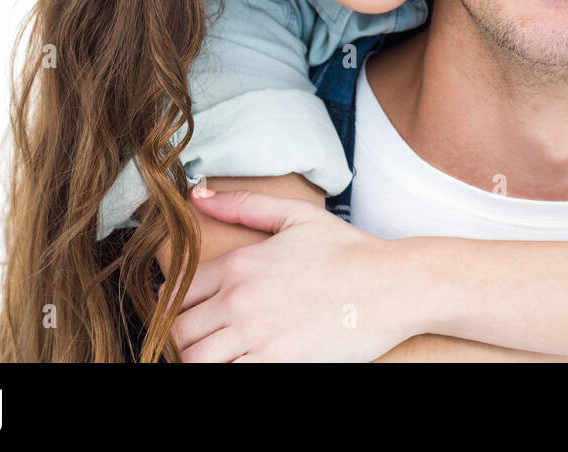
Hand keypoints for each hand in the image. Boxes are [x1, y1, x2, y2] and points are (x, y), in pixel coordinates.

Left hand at [165, 187, 418, 361]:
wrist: (393, 286)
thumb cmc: (349, 251)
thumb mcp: (296, 216)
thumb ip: (242, 205)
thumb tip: (197, 193)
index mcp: (239, 264)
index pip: (175, 292)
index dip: (176, 305)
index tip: (191, 310)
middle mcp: (239, 301)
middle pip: (177, 331)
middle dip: (185, 335)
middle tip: (205, 335)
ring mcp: (255, 336)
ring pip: (194, 359)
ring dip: (200, 357)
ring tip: (220, 352)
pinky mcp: (276, 364)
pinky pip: (226, 375)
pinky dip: (225, 370)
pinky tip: (241, 361)